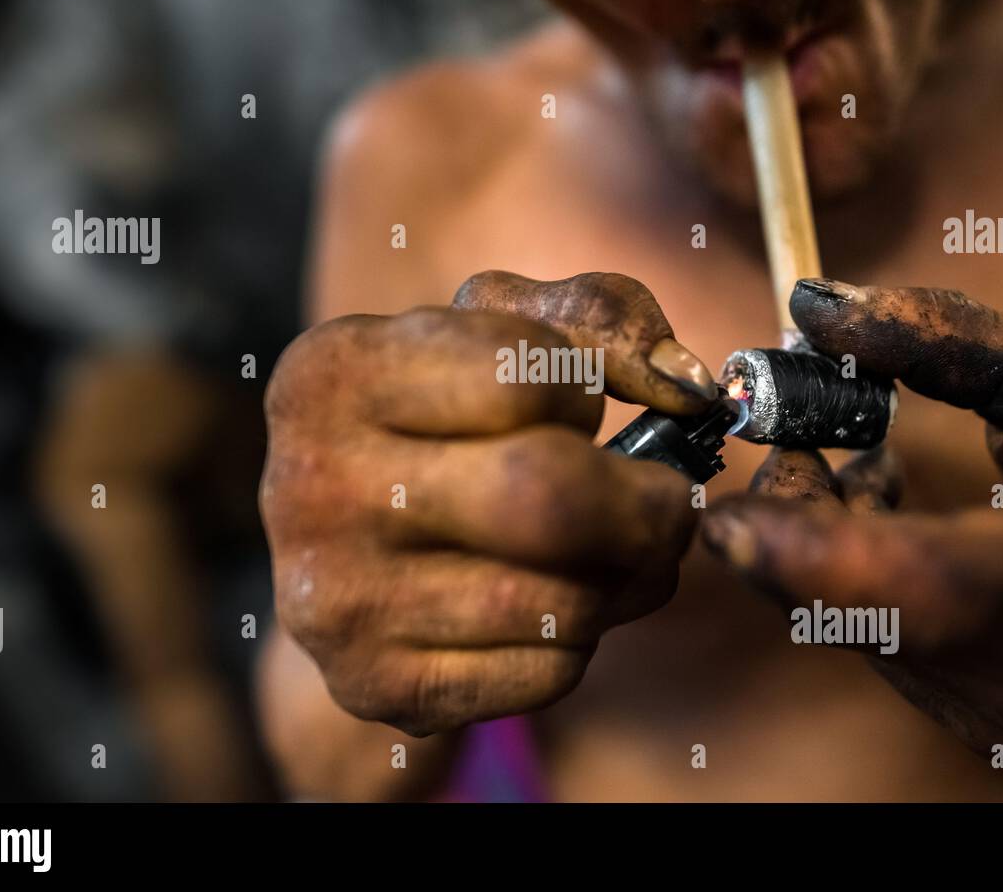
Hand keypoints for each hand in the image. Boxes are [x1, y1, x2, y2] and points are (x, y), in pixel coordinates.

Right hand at [261, 271, 714, 735]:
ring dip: (630, 577)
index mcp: (336, 371)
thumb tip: (685, 384)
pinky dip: (583, 640)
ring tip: (617, 551)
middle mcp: (316, 486)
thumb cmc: (438, 416)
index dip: (587, 391)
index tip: (583, 407)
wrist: (344, 545)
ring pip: (569, 601)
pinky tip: (555, 603)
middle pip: (550, 498)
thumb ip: (597, 316)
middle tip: (670, 502)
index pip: (526, 375)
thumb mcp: (494, 327)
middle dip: (651, 506)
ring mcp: (340, 599)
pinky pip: (550, 673)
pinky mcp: (378, 685)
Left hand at [702, 279, 1002, 757]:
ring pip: (856, 632)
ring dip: (820, 546)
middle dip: (793, 522)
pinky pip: (873, 648)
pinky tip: (885, 521)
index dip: (821, 559)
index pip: (942, 585)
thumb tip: (814, 308)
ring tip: (866, 468)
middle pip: (870, 611)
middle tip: (788, 443)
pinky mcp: (989, 727)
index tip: (725, 522)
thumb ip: (944, 335)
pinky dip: (849, 581)